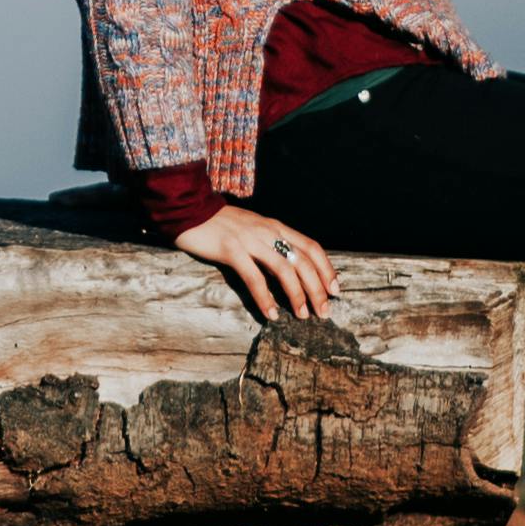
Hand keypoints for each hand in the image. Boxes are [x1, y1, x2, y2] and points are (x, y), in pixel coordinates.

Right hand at [174, 203, 334, 326]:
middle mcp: (268, 232)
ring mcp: (250, 240)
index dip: (327, 269)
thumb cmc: (220, 224)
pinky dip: (265, 297)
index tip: (336, 290)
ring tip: (302, 315)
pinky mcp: (231, 250)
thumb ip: (270, 244)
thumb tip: (289, 271)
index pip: (311, 247)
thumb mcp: (252, 229)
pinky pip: (254, 277)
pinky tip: (270, 313)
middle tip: (324, 312)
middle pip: (303, 261)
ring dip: (297, 295)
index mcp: (276, 226)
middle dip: (318, 289)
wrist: (188, 210)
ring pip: (284, 269)